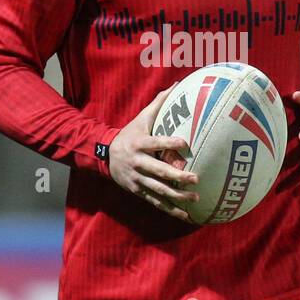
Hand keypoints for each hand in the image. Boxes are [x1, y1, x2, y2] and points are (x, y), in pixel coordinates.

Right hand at [108, 85, 199, 221]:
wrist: (104, 156)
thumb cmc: (129, 134)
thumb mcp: (141, 118)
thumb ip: (159, 103)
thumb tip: (176, 84)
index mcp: (139, 143)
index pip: (155, 142)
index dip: (169, 143)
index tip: (185, 144)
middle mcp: (138, 162)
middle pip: (158, 170)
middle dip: (177, 176)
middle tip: (195, 178)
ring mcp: (137, 179)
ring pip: (158, 189)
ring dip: (176, 196)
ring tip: (194, 198)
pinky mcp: (138, 191)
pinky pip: (155, 202)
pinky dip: (170, 210)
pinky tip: (185, 215)